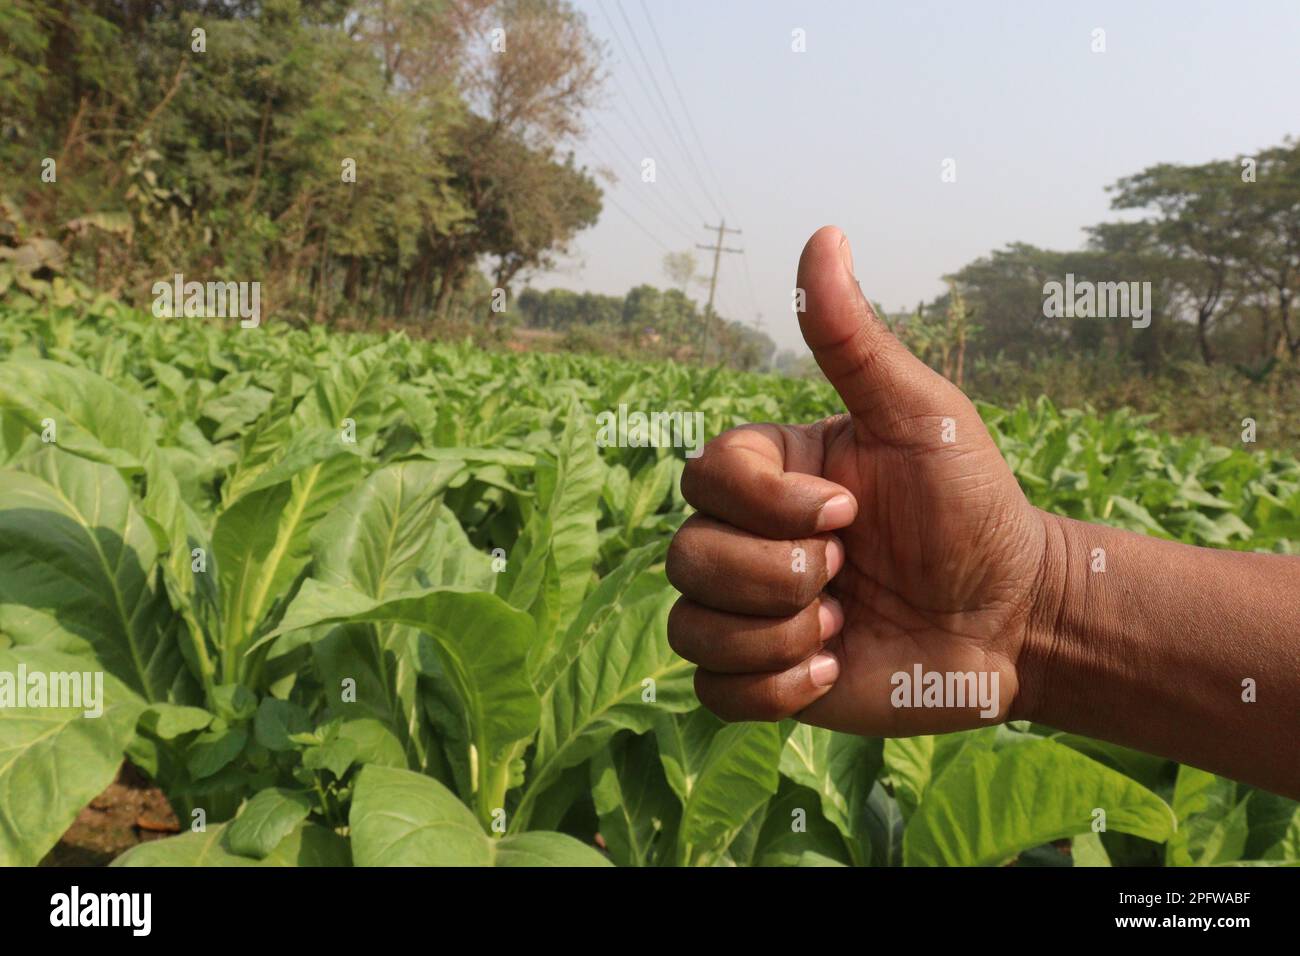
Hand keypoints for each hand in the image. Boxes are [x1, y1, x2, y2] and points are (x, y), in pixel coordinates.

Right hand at [666, 226, 1051, 734]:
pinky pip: (710, 690)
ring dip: (777, 635)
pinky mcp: (764, 677)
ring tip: (844, 622)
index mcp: (772, 473)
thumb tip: (824, 234)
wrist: (1016, 616)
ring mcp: (751, 611)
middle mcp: (749, 537)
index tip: (849, 513)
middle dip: (775, 576)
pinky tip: (831, 666)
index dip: (767, 505)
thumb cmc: (973, 505)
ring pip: (689, 626)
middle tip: (849, 571)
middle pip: (685, 556)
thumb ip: (855, 340)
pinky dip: (771, 687)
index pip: (703, 476)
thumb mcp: (920, 415)